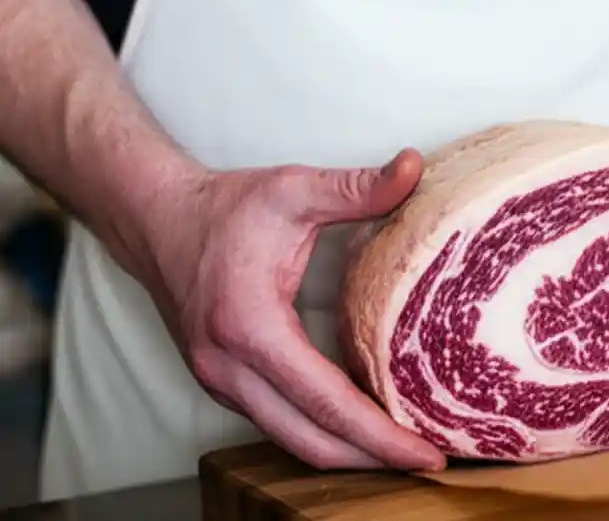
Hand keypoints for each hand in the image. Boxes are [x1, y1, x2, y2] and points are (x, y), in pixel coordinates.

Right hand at [138, 149, 444, 470]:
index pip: (327, 402)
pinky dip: (322, 435)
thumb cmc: (223, 207)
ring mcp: (220, 382)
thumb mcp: (294, 189)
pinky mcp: (223, 383)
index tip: (428, 453)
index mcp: (250, 329)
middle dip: (373, 460)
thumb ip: (357, 187)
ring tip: (405, 450)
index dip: (381, 435)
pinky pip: (278, 424)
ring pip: (291, 441)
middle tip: (432, 461)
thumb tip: (413, 167)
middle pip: (311, 442)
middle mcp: (229, 369)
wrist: (154, 220)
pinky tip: (362, 427)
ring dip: (348, 453)